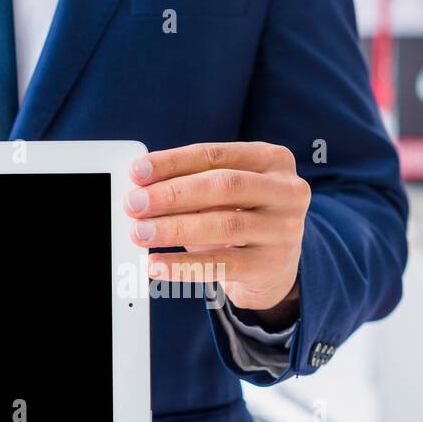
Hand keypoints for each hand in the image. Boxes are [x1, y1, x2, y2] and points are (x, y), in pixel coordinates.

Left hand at [125, 142, 309, 328]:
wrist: (274, 265)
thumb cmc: (240, 216)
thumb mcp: (224, 193)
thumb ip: (191, 183)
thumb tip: (140, 188)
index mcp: (273, 159)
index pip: (215, 155)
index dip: (173, 162)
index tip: (136, 172)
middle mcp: (287, 191)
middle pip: (223, 186)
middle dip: (173, 195)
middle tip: (134, 204)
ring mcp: (285, 229)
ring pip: (224, 225)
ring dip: (174, 229)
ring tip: (140, 233)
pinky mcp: (273, 265)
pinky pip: (222, 266)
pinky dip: (184, 266)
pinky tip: (157, 266)